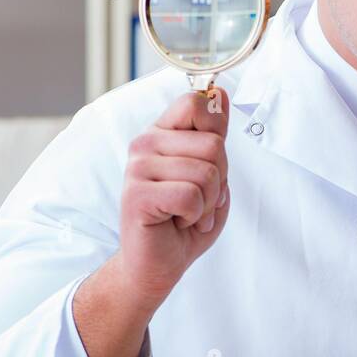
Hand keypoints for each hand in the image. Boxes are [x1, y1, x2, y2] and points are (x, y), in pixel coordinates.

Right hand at [116, 87, 231, 301]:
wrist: (159, 263)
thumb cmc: (185, 219)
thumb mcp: (212, 171)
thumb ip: (214, 134)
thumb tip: (218, 92)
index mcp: (163, 132)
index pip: (197, 103)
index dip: (217, 134)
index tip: (210, 162)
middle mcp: (145, 143)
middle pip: (212, 144)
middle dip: (220, 179)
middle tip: (201, 199)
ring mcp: (137, 168)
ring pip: (205, 172)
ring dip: (208, 201)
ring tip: (190, 213)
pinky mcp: (136, 195)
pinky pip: (191, 195)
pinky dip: (196, 215)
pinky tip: (179, 221)